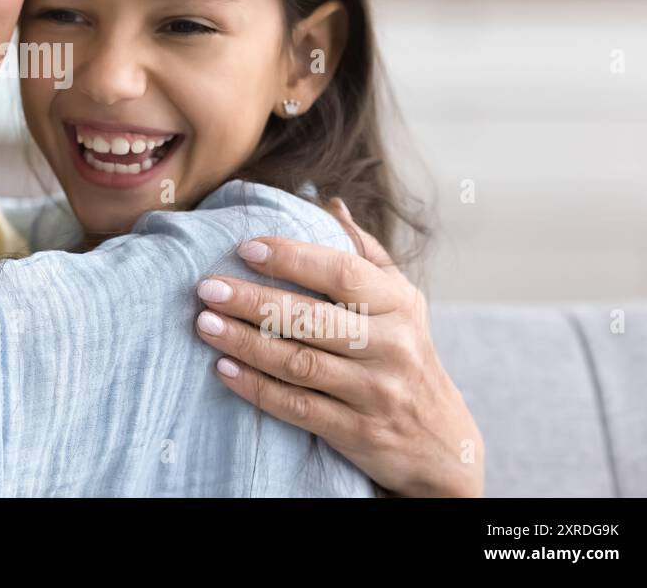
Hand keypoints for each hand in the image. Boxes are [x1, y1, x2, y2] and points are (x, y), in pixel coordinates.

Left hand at [194, 199, 483, 496]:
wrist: (441, 442)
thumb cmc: (407, 354)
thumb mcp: (403, 302)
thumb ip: (366, 255)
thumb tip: (329, 204)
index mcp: (399, 305)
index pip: (343, 273)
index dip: (293, 258)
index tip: (245, 248)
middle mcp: (391, 346)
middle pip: (313, 318)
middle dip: (254, 301)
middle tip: (207, 287)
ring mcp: (375, 392)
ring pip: (299, 363)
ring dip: (245, 342)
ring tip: (205, 323)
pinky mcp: (357, 432)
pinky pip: (298, 407)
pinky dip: (258, 388)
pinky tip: (224, 369)